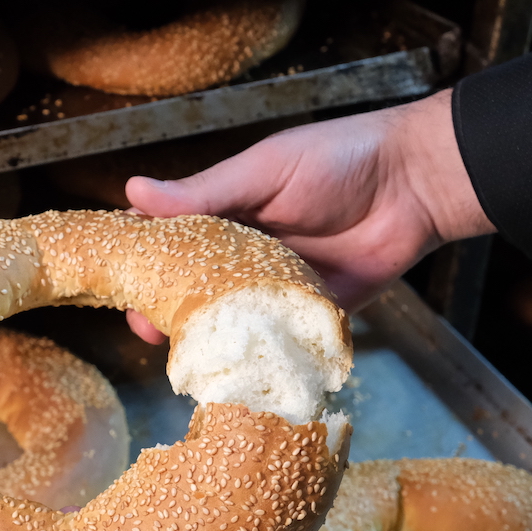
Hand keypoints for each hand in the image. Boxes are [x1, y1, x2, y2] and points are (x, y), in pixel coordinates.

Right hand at [123, 88, 492, 342]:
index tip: (116, 281)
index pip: (177, 240)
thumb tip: (134, 192)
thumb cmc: (340, 160)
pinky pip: (282, 339)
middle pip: (200, 288)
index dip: (146, 262)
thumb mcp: (265, 171)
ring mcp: (282, 286)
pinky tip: (235, 370)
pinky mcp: (316, 313)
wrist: (415, 184)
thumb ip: (206, 192)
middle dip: (170, 310)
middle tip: (143, 327)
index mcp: (233, 213)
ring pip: (235, 320)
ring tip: (181, 352)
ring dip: (209, 337)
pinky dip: (260, 354)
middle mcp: (252, 253)